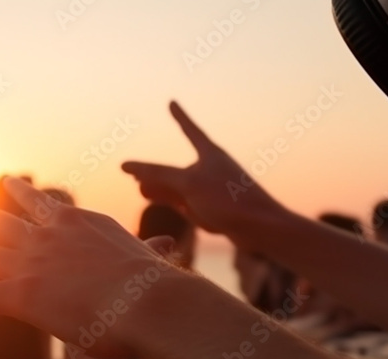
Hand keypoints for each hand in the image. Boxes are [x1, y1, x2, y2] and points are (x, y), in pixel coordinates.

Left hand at [0, 178, 181, 358]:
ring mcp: (31, 263)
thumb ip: (149, 251)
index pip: (42, 205)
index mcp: (78, 223)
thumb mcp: (150, 260)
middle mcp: (48, 237)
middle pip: (1, 224)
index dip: (20, 194)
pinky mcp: (22, 295)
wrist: (149, 300)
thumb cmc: (156, 286)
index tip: (9, 183)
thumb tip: (168, 246)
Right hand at [121, 100, 285, 238]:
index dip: (179, 116)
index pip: (189, 129)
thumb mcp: (187, 183)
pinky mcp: (212, 209)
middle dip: (156, 171)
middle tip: (132, 173)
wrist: (259, 227)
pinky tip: (160, 203)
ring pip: (178, 186)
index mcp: (210, 153)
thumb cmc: (228, 199)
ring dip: (159, 188)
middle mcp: (210, 168)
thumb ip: (157, 175)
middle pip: (176, 166)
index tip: (172, 102)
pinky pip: (185, 202)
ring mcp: (210, 189)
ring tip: (140, 190)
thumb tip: (128, 167)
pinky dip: (170, 201)